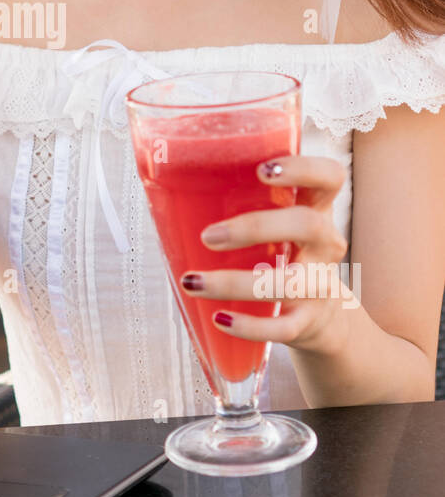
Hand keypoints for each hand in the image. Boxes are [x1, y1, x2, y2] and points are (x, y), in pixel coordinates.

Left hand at [180, 155, 353, 355]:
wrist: (320, 314)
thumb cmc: (281, 253)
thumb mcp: (276, 221)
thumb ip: (241, 203)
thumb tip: (167, 190)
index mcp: (316, 206)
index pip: (329, 176)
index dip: (302, 169)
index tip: (261, 170)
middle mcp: (325, 241)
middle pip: (308, 224)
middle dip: (255, 227)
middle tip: (208, 236)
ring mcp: (321, 283)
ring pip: (290, 282)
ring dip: (235, 282)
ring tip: (193, 282)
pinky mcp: (309, 320)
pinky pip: (283, 327)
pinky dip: (250, 325)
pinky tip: (219, 318)